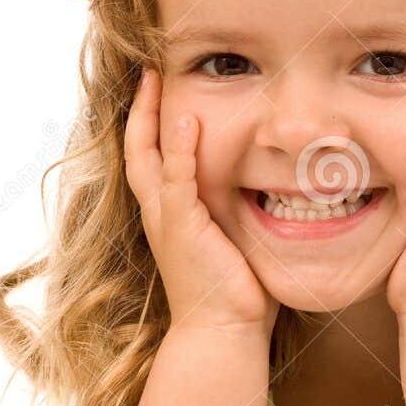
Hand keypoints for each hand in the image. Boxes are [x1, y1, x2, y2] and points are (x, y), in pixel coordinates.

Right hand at [124, 69, 279, 336]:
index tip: (159, 91)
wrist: (223, 332)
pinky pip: (178, 178)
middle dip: (141, 109)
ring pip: (147, 157)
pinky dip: (181, 148)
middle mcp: (159, 214)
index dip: (150, 124)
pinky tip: (191, 119)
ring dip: (152, 116)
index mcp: (169, 216)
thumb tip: (269, 187)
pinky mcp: (183, 226)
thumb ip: (238, 211)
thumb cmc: (235, 294)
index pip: (150, 159)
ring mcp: (167, 219)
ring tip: (157, 81)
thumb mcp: (233, 241)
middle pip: (136, 149)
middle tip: (148, 73)